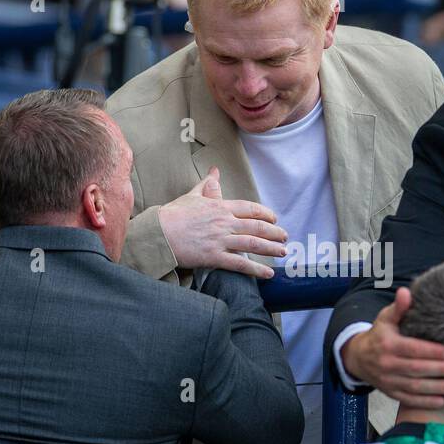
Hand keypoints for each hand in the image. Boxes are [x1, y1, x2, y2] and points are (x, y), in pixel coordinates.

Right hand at [157, 167, 287, 278]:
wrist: (158, 232)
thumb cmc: (173, 214)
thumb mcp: (192, 195)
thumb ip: (208, 185)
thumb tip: (215, 170)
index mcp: (220, 206)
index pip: (249, 209)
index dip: (265, 214)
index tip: (274, 219)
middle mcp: (224, 222)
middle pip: (256, 227)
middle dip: (274, 233)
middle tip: (285, 238)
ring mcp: (220, 240)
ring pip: (253, 244)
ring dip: (271, 249)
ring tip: (283, 252)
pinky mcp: (214, 257)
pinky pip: (240, 264)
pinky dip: (256, 269)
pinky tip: (268, 273)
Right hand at [340, 286, 443, 407]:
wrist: (358, 357)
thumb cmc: (379, 335)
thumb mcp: (385, 319)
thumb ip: (398, 308)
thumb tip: (406, 292)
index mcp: (388, 344)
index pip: (414, 349)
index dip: (434, 351)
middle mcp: (387, 364)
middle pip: (417, 369)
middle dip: (440, 370)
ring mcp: (388, 380)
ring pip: (414, 386)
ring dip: (436, 388)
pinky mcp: (390, 392)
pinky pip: (408, 399)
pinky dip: (424, 402)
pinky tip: (441, 401)